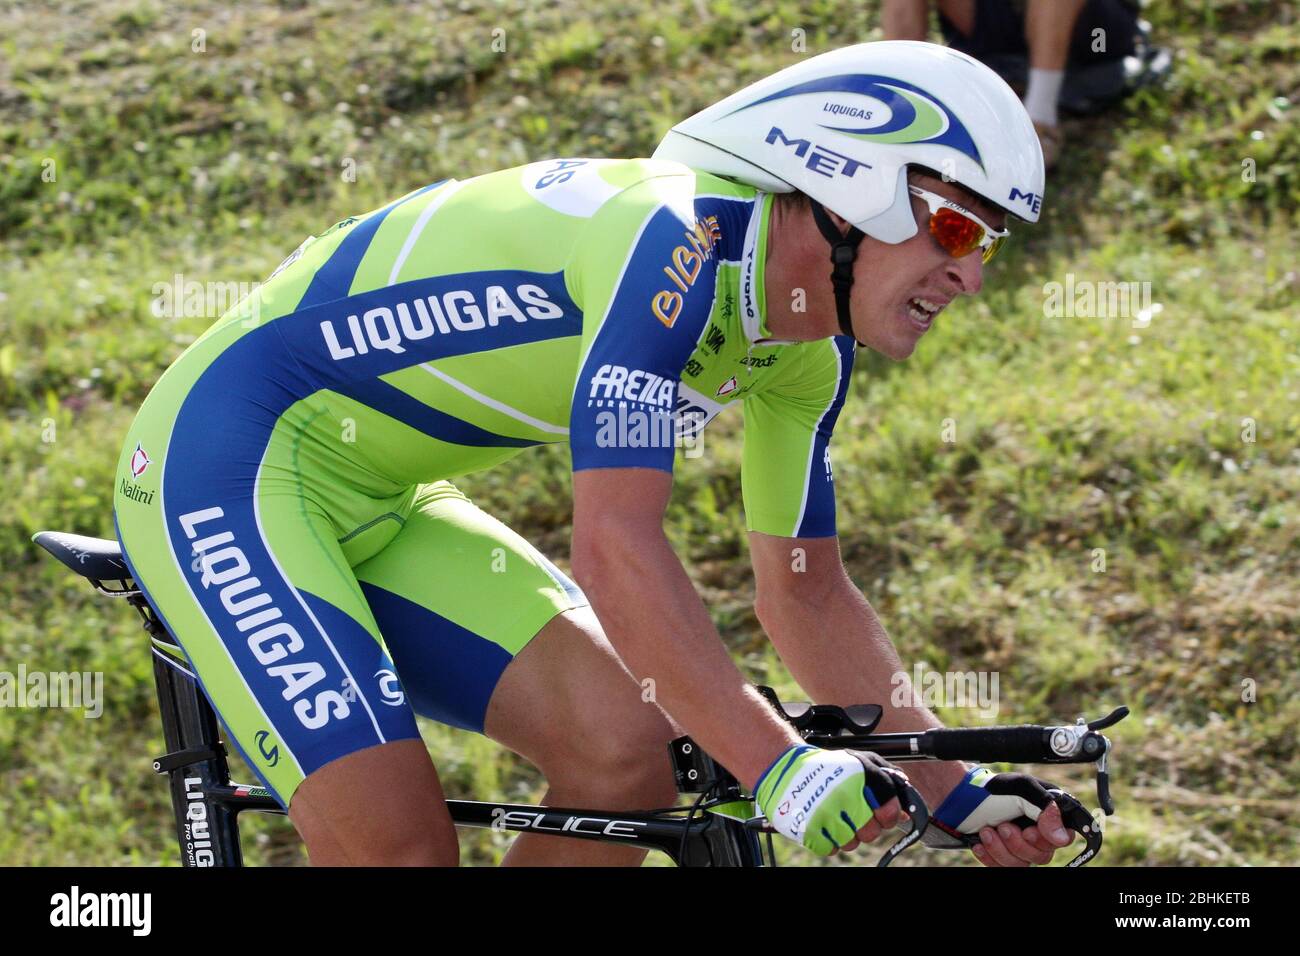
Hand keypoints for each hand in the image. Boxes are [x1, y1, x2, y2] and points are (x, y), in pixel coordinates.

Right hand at [754, 745, 909, 855]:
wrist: (783, 768)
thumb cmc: (825, 766)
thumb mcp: (859, 761)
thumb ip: (887, 781)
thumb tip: (904, 811)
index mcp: (861, 775)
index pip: (889, 810)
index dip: (887, 816)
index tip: (881, 814)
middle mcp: (846, 794)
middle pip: (871, 832)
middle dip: (865, 826)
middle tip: (852, 813)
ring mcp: (827, 813)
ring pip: (852, 843)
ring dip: (845, 833)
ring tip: (833, 814)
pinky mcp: (810, 829)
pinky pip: (831, 849)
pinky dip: (828, 840)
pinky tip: (821, 823)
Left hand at [928, 767, 1075, 866]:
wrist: (960, 799)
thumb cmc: (993, 790)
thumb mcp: (1023, 789)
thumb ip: (1046, 810)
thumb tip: (1062, 838)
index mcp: (1048, 815)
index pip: (1064, 838)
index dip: (1046, 839)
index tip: (1028, 831)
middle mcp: (1038, 832)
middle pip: (1043, 856)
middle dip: (1018, 843)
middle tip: (1003, 826)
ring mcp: (1020, 846)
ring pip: (1022, 864)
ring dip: (1000, 849)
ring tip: (987, 831)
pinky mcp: (1003, 855)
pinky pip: (1004, 868)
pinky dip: (990, 857)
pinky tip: (979, 843)